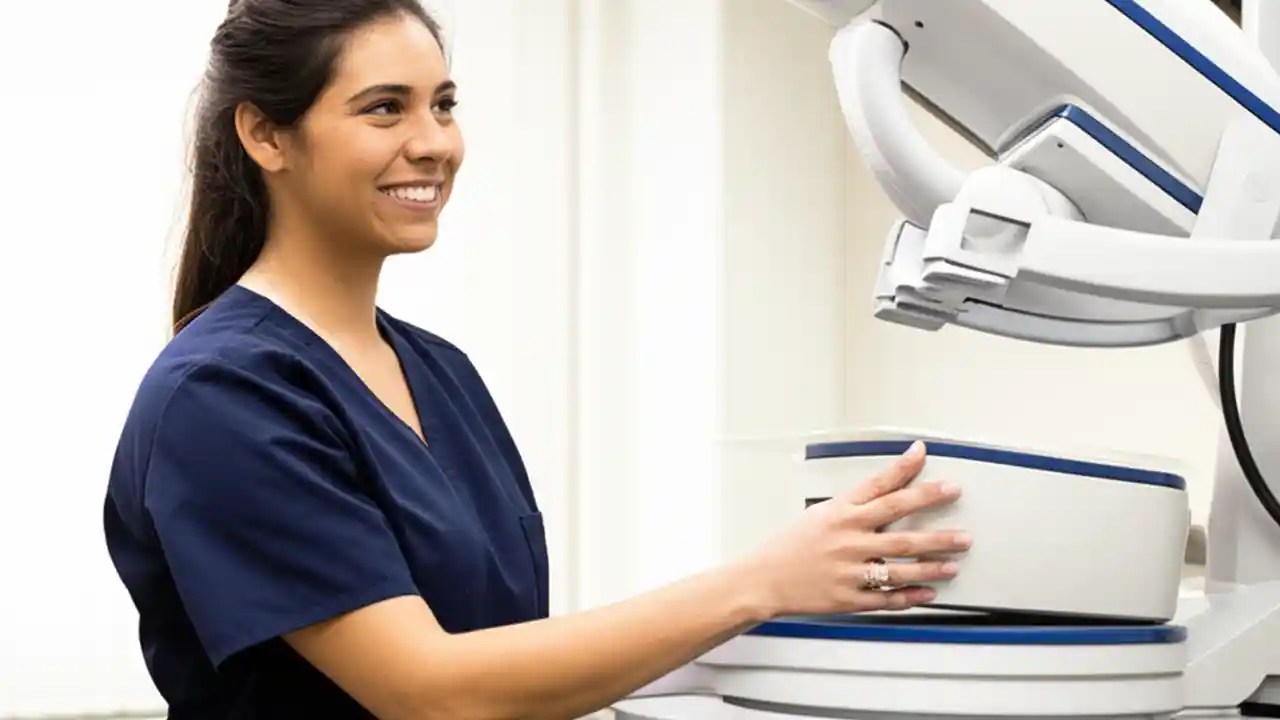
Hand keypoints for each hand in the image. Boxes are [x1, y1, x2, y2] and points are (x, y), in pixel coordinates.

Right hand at [738, 441, 970, 617]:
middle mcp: (848, 539)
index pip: (884, 490)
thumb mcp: (822, 512)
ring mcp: (848, 570)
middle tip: (964, 534)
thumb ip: (857, 501)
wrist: (764, 578)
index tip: (940, 474)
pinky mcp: (847, 598)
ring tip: (953, 564)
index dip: (913, 478)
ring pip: (900, 569)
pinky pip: (885, 599)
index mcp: (842, 513)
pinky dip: (909, 597)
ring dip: (930, 567)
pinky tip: (928, 593)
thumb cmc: (793, 544)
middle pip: (902, 533)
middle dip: (938, 533)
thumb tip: (892, 484)